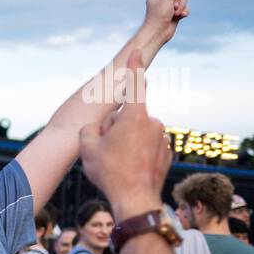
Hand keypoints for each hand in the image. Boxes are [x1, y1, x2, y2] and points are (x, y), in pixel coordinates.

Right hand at [78, 50, 172, 220]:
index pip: (134, 84)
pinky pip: (147, 147)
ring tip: (118, 164)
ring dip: (127, 142)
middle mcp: (152, 122)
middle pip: (128, 117)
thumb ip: (89, 129)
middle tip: (106, 151)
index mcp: (134, 115)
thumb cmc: (110, 172)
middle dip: (116, 128)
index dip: (133, 67)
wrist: (135, 200)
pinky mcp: (167, 153)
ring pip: (138, 133)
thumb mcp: (86, 147)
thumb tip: (98, 127)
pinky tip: (130, 170)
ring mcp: (162, 138)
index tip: (137, 53)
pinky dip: (138, 154)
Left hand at [143, 0, 189, 45]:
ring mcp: (169, 8)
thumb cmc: (158, 15)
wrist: (158, 33)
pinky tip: (181, 17)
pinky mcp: (175, 15)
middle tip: (173, 8)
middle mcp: (162, 0)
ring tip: (175, 14)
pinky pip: (185, 9)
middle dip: (179, 0)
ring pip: (183, 1)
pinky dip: (184, 12)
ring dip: (182, 7)